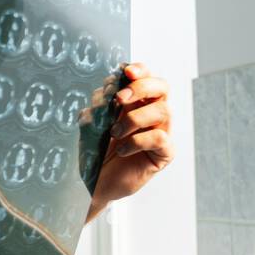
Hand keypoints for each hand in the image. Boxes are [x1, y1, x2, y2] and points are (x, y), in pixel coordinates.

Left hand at [86, 61, 174, 221]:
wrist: (94, 184)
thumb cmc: (95, 152)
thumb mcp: (91, 124)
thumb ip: (99, 106)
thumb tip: (107, 89)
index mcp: (135, 102)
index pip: (146, 77)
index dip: (140, 70)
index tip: (127, 71)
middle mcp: (151, 114)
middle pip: (162, 88)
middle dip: (142, 87)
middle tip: (121, 98)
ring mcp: (161, 132)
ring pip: (163, 111)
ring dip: (133, 119)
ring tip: (113, 133)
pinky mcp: (164, 154)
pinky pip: (160, 138)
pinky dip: (137, 142)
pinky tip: (121, 151)